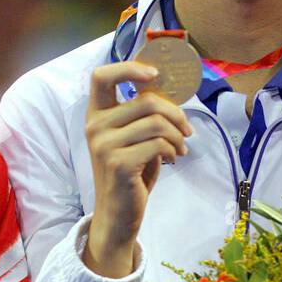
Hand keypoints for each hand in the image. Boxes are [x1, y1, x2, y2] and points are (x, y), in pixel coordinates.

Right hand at [83, 61, 193, 276]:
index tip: (155, 75)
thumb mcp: (132, 138)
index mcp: (96, 115)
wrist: (118, 214)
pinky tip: (174, 157)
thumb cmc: (130, 172)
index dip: (130, 68)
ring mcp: (104, 145)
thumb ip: (141, 115)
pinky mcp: (119, 163)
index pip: (101, 76)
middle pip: (147, 100)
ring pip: (157, 122)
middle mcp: (95, 126)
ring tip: (181, 146)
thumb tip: (169, 91)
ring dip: (178, 134)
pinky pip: (159, 143)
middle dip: (175, 113)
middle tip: (187, 130)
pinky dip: (174, 149)